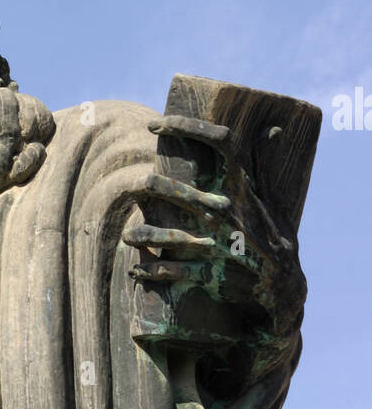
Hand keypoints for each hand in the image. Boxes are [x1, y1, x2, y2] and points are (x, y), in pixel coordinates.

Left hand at [124, 114, 305, 378]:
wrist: (281, 285)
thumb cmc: (271, 236)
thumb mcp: (271, 199)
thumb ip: (262, 166)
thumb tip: (274, 127)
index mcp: (242, 189)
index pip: (220, 143)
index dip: (188, 126)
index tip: (156, 123)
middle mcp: (227, 212)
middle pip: (177, 190)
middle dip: (149, 186)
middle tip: (132, 185)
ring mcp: (218, 244)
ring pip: (168, 237)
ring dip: (141, 236)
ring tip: (127, 236)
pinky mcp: (211, 273)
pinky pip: (171, 272)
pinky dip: (149, 271)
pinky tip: (136, 270)